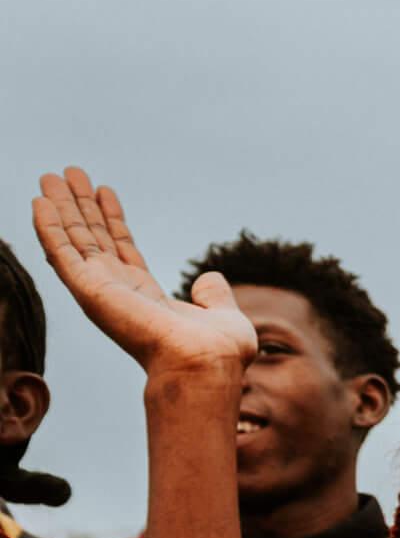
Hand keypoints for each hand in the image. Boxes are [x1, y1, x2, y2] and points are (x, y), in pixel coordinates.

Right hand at [29, 170, 255, 377]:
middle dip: (81, 206)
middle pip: (94, 239)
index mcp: (147, 297)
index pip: (123, 248)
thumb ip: (213, 296)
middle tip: (68, 173)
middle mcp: (118, 292)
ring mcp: (101, 290)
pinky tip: (40, 202)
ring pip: (73, 239)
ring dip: (61, 207)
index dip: (112, 219)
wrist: (205, 364)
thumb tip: (209, 279)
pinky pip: (61, 252)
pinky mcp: (89, 289)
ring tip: (51, 176)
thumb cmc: (218, 351)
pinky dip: (49, 227)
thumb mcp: (222, 314)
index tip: (104, 191)